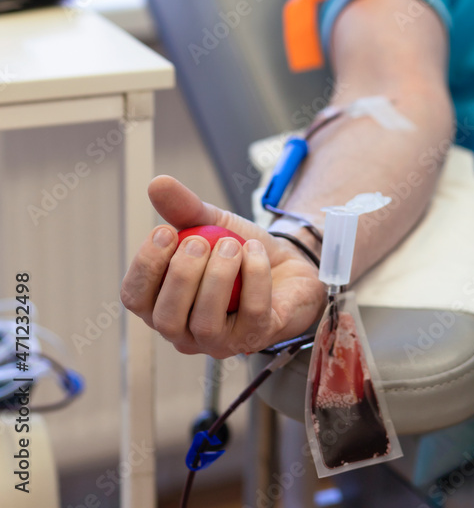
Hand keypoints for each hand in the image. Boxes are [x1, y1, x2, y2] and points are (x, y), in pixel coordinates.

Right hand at [120, 175, 325, 357]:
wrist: (288, 262)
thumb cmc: (239, 250)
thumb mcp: (211, 223)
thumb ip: (184, 207)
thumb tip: (157, 183)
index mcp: (162, 302)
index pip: (135, 297)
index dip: (145, 266)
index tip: (166, 231)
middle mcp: (184, 331)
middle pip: (165, 318)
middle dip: (181, 276)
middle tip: (201, 241)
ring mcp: (220, 341)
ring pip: (206, 323)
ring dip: (218, 277)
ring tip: (231, 245)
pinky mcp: (256, 337)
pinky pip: (251, 313)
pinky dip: (254, 277)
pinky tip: (254, 252)